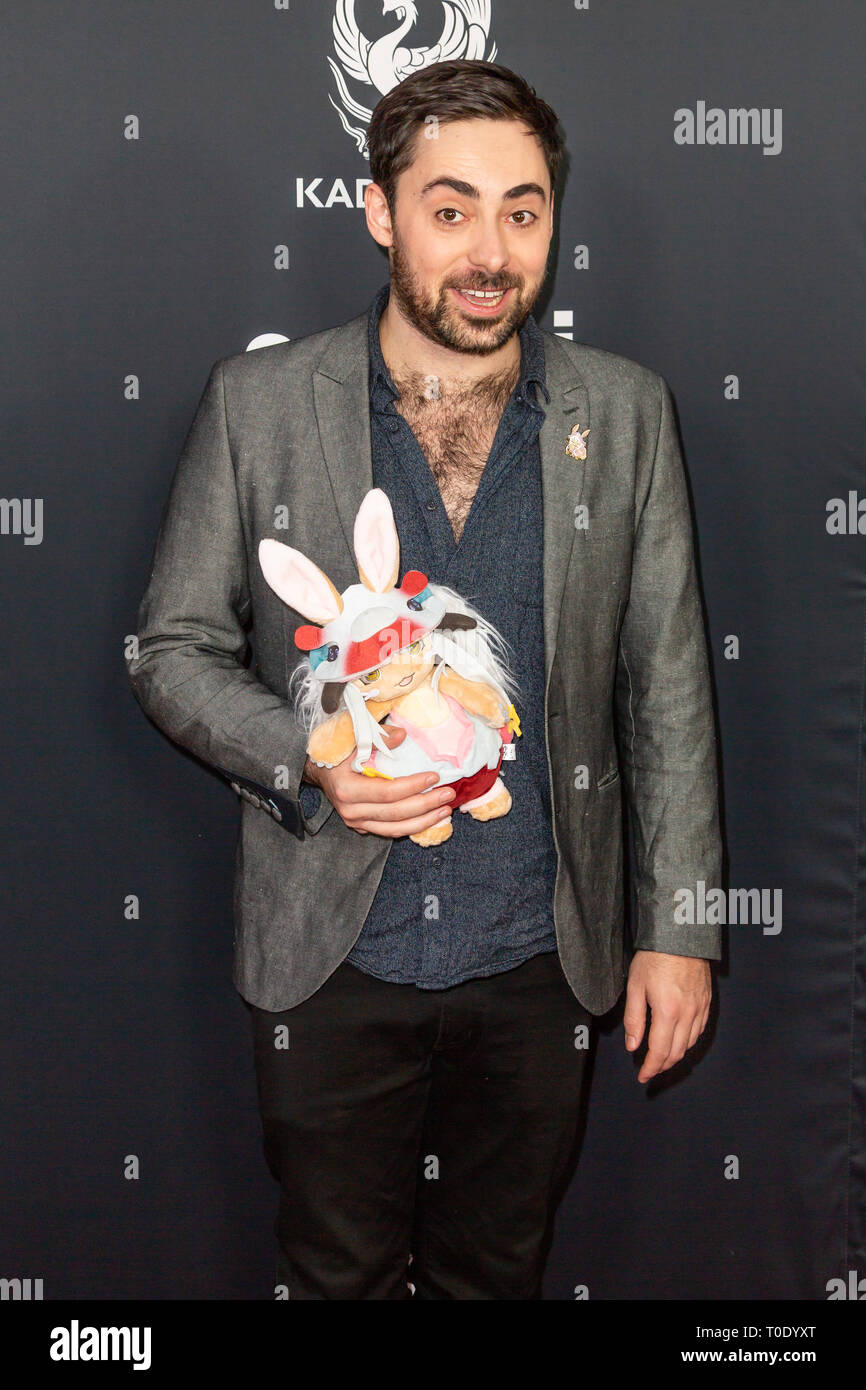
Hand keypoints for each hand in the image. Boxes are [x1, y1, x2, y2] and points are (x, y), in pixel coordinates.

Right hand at [303, 724, 455, 838]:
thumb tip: (403, 735)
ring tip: (445, 810)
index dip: (413, 786)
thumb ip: (379, 738)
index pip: (387, 792)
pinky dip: (411, 827)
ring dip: (424, 821)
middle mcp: (350, 810)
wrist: (320, 773)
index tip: (434, 777)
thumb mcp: (355, 741)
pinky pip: (390, 832)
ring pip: (394, 829)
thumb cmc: (339, 755)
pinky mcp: (362, 828)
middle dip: (425, 805)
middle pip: (395, 813)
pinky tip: (429, 819)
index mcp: (347, 788)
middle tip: (449, 794)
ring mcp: (355, 822)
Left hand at [623, 951, 710, 1082]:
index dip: (650, 1068)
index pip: (660, 1052)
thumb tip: (633, 1045)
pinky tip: (679, 1041)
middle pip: (677, 1052)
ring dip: (675, 1056)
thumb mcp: (635, 986)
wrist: (680, 936)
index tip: (642, 1075)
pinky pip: (700, 1030)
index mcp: (667, 1012)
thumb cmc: (655, 957)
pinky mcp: (707, 1002)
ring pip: (690, 1044)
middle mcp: (688, 1014)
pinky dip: (688, 1042)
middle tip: (649, 1070)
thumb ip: (634, 1019)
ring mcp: (700, 1008)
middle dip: (662, 1066)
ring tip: (661, 1059)